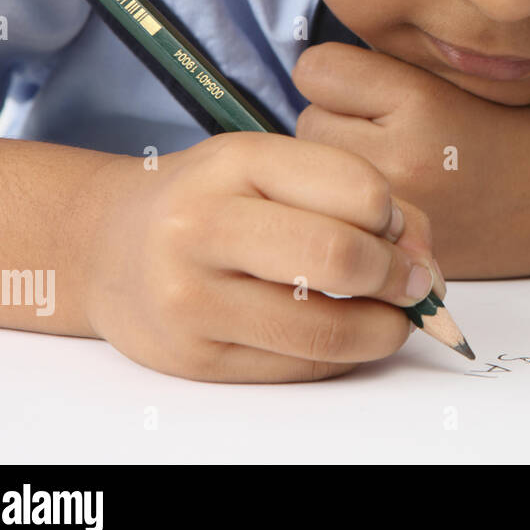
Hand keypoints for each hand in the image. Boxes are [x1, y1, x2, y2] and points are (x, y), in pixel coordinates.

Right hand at [84, 132, 444, 382]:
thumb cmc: (213, 201)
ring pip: (325, 329)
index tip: (397, 230)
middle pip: (340, 258)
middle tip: (411, 283)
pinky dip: (343, 355)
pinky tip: (344, 334)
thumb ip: (356, 197)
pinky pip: (300, 367)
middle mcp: (203, 225)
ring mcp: (191, 297)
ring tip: (392, 317)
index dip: (396, 218)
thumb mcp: (274, 169)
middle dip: (397, 276)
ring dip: (384, 328)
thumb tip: (423, 263)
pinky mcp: (194, 358)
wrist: (105, 246)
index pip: (357, 190)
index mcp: (236, 162)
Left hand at [291, 42, 529, 279]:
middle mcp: (400, 154)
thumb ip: (392, 71)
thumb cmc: (522, 129)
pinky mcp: (399, 250)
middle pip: (308, 123)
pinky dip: (356, 214)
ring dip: (340, 173)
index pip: (317, 70)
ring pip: (317, 177)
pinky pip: (342, 221)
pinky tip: (396, 207)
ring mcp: (396, 208)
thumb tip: (319, 77)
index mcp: (418, 97)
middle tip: (389, 134)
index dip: (341, 77)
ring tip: (395, 170)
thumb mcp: (460, 75)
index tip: (371, 89)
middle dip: (339, 125)